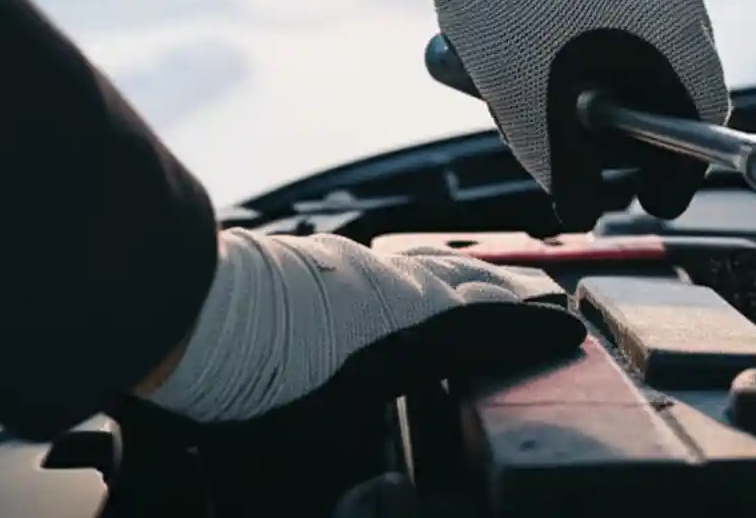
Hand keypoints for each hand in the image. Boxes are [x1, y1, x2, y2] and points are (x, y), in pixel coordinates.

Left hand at [144, 229, 584, 422]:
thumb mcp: (314, 438)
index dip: (531, 330)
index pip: (488, 327)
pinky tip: (415, 277)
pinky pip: (398, 262)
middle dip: (512, 294)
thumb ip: (359, 454)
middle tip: (543, 301)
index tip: (569, 331)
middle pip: (470, 284)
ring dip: (470, 276)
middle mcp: (393, 293)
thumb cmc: (250, 385)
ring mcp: (361, 271)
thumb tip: (386, 500)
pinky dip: (427, 269)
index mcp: (405, 333)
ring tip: (493, 284)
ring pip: (433, 267)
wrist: (187, 318)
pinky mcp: (329, 261)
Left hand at [410, 0, 730, 229]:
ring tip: (558, 107)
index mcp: (677, 36)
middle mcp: (681, 3)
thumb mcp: (532, 116)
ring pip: (654, 64)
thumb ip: (568, 175)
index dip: (679, 171)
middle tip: (594, 157)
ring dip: (620, 96)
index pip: (705, 120)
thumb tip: (585, 213)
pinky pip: (634, 33)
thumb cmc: (508, 19)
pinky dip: (605, 61)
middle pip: (680, 94)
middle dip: (641, 133)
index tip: (652, 197)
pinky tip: (553, 67)